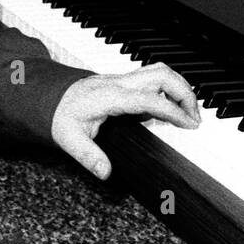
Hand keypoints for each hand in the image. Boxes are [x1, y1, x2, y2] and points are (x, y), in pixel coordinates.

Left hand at [51, 63, 201, 179]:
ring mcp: (122, 79)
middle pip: (162, 74)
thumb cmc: (59, 115)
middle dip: (186, 93)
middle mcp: (119, 83)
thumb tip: (105, 172)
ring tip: (189, 112)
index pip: (150, 98)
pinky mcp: (124, 80)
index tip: (190, 125)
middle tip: (196, 119)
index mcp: (110, 96)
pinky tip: (171, 108)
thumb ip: (89, 156)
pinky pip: (153, 76)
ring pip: (160, 70)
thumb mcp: (68, 139)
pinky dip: (169, 88)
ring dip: (180, 87)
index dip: (173, 110)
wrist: (47, 95)